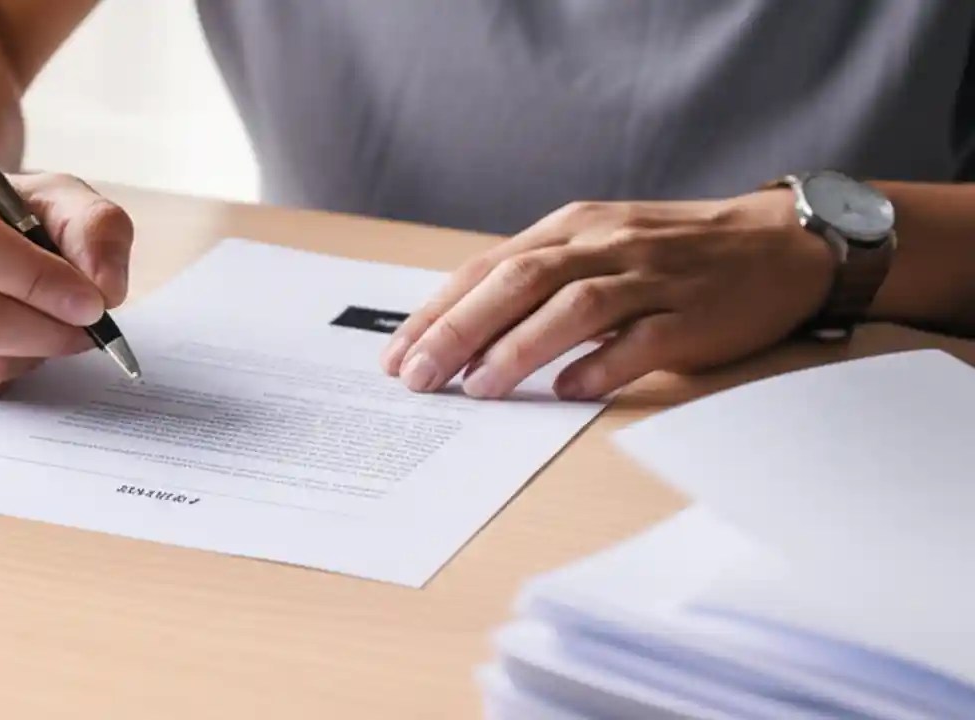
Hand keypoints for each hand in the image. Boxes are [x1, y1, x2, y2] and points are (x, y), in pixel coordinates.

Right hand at [0, 164, 132, 397]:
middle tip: (88, 327)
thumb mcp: (58, 197)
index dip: (40, 282)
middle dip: (48, 330)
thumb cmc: (5, 212)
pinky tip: (14, 341)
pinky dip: (7, 371)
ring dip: (33, 354)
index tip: (93, 303)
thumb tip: (106, 289)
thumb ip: (97, 229)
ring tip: (50, 326)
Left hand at [381, 191, 836, 399]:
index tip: (398, 354)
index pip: (489, 266)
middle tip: (419, 376)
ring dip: (520, 347)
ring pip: (574, 306)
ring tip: (479, 388)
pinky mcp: (696, 313)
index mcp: (574, 227)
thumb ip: (539, 278)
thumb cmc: (673, 253)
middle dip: (461, 329)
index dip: (439, 310)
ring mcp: (653, 276)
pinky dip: (601, 364)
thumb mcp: (598, 245)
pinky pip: (643, 339)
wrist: (779, 243)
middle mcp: (606, 243)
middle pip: (520, 280)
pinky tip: (569, 391)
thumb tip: (463, 330)